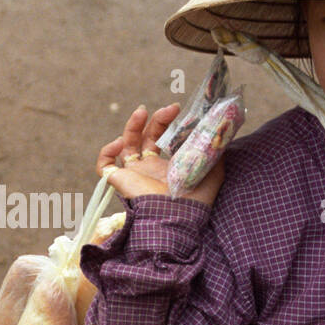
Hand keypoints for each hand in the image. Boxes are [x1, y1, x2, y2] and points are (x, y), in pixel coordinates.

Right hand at [96, 104, 224, 206]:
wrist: (176, 215)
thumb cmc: (195, 199)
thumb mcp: (213, 171)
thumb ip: (214, 152)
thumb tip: (219, 131)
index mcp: (165, 169)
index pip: (161, 140)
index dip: (166, 124)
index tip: (177, 110)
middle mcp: (148, 170)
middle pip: (145, 138)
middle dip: (155, 120)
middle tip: (170, 109)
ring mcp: (133, 174)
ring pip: (125, 145)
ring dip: (132, 126)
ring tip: (142, 111)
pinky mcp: (119, 180)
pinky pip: (104, 165)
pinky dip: (107, 151)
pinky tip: (120, 143)